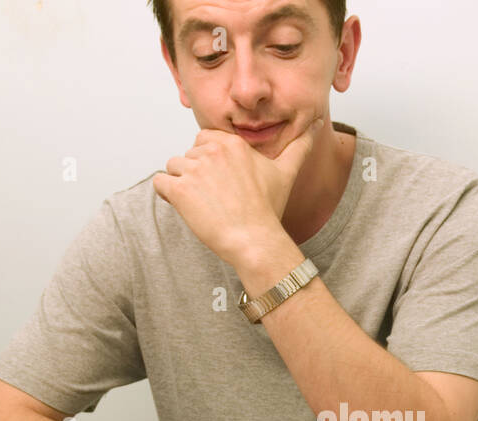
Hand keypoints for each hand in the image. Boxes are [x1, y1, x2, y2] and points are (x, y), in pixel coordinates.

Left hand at [153, 115, 323, 265]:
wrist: (256, 240)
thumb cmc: (268, 210)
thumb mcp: (286, 172)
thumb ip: (299, 145)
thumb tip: (317, 123)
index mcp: (232, 143)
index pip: (206, 140)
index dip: (210, 161)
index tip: (222, 182)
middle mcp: (211, 151)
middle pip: (189, 155)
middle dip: (196, 173)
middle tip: (214, 197)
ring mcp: (193, 169)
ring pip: (174, 168)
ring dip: (182, 185)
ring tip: (202, 205)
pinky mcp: (179, 190)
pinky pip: (161, 183)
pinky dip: (167, 195)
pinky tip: (185, 207)